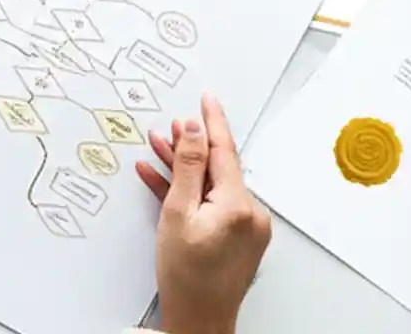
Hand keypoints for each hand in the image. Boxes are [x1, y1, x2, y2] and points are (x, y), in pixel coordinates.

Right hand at [135, 94, 271, 333]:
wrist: (198, 321)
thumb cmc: (186, 279)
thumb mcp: (176, 214)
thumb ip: (187, 167)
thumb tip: (193, 131)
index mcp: (239, 205)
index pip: (224, 150)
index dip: (212, 122)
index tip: (206, 99)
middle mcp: (251, 213)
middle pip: (217, 167)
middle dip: (190, 146)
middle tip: (167, 128)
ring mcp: (247, 226)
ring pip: (212, 184)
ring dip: (186, 168)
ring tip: (159, 148)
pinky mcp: (239, 236)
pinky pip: (214, 202)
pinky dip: (192, 193)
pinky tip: (166, 181)